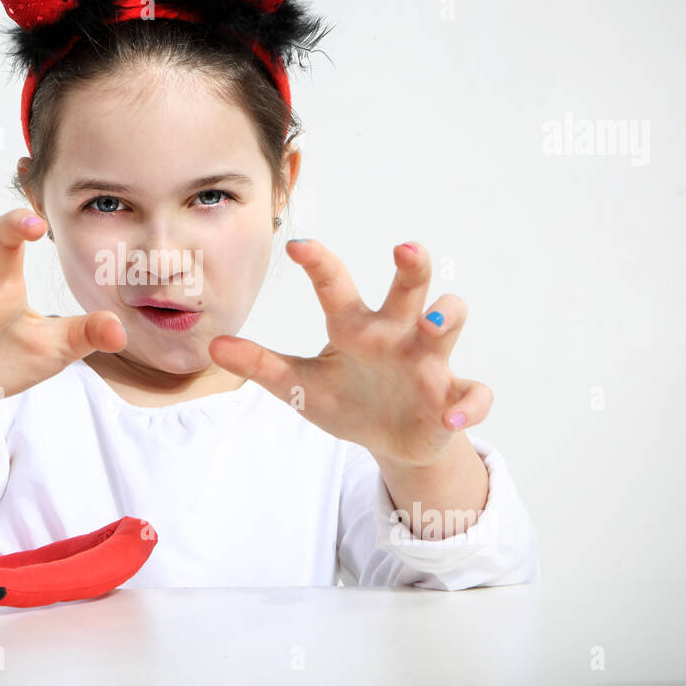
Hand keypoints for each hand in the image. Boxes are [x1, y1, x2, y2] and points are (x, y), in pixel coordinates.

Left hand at [208, 240, 491, 470]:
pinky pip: (472, 394)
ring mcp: (429, 363)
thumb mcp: (300, 386)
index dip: (321, 265)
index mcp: (356, 327)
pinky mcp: (452, 398)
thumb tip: (213, 346)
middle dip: (412, 268)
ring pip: (448, 323)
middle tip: (405, 250)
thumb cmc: (347, 398)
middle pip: (409, 288)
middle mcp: (396, 334)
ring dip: (445, 318)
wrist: (390, 439)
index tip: (297, 246)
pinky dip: (468, 404)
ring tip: (431, 323)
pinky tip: (451, 417)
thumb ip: (261, 366)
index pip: (337, 287)